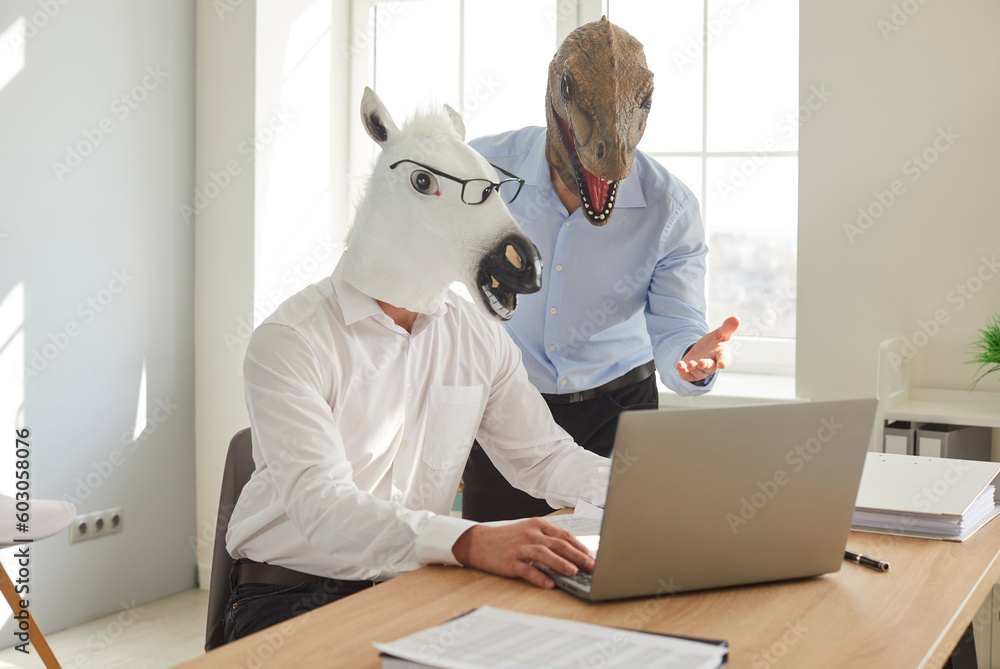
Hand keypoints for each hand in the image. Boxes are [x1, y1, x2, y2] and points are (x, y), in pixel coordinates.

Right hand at [451, 518, 594, 588]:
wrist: (479, 541)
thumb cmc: (507, 538)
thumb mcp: (528, 532)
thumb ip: (548, 539)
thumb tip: (572, 553)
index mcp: (537, 525)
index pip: (564, 535)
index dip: (580, 547)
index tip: (592, 557)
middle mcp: (530, 534)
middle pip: (558, 544)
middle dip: (577, 556)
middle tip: (591, 566)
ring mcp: (519, 548)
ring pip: (544, 555)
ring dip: (560, 564)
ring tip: (574, 572)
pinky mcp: (510, 562)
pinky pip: (527, 570)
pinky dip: (539, 577)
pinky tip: (549, 584)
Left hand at [676, 316, 740, 382]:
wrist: (702, 351)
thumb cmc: (715, 343)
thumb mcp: (720, 334)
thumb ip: (727, 328)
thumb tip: (736, 318)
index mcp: (721, 356)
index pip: (724, 360)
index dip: (724, 362)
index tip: (722, 364)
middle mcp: (712, 366)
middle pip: (710, 368)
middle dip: (705, 365)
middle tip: (701, 362)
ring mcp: (701, 371)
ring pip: (698, 373)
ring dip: (694, 369)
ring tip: (690, 364)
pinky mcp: (691, 373)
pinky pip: (687, 375)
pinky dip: (683, 371)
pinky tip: (680, 364)